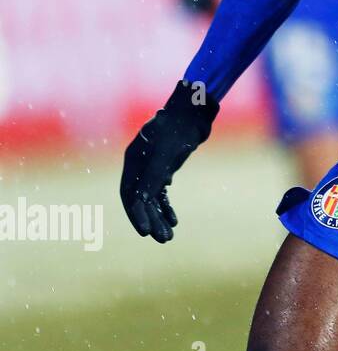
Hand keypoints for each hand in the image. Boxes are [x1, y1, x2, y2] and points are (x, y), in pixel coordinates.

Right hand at [121, 81, 218, 242]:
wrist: (194, 111)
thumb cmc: (180, 128)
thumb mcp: (168, 152)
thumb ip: (155, 174)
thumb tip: (141, 200)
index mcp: (133, 160)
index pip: (129, 194)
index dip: (135, 214)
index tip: (146, 232)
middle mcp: (138, 165)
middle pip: (139, 200)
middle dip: (150, 220)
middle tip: (163, 239)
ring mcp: (151, 167)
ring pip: (151, 198)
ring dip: (159, 217)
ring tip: (169, 237)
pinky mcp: (163, 168)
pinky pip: (160, 193)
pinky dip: (166, 207)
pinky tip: (174, 221)